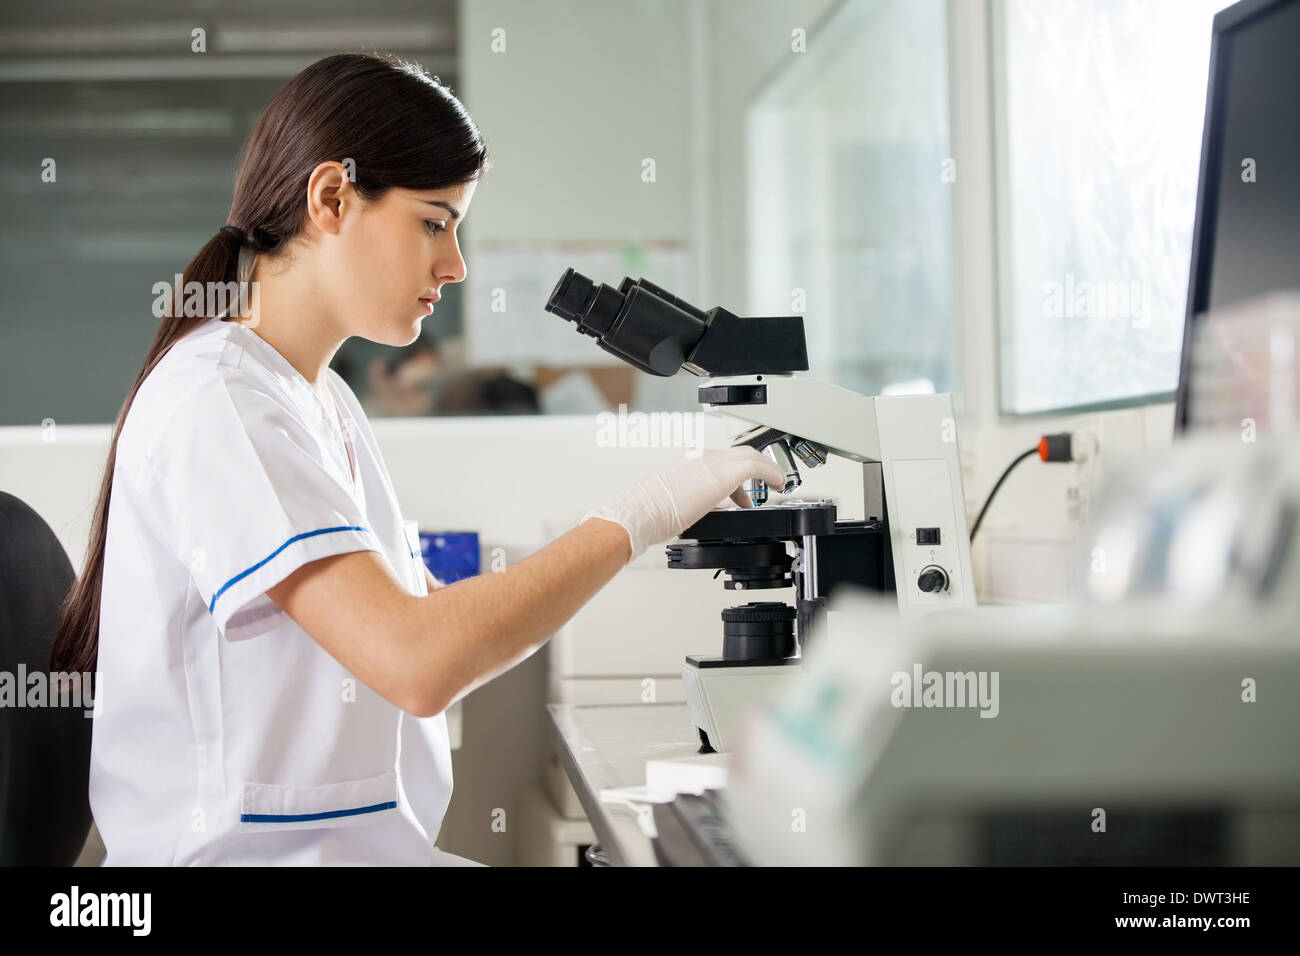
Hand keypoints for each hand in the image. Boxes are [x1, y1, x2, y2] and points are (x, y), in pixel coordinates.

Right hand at [582, 446, 786, 561]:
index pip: (719, 460)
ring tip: (777, 482)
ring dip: (766, 469)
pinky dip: (771, 472)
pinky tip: (779, 483)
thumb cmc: (647, 512)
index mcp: (687, 463)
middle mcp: (700, 457)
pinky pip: (756, 467)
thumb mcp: (670, 500)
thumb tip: (690, 512)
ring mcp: (711, 462)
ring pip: (748, 456)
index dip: (736, 473)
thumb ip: (684, 500)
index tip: (742, 489)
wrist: (641, 512)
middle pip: (737, 453)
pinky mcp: (723, 474)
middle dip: (756, 467)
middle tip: (767, 481)